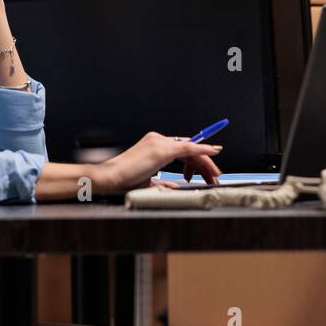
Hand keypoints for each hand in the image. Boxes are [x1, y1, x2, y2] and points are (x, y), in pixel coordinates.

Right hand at [95, 132, 221, 194]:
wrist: (110, 177)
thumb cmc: (124, 180)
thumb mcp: (147, 181)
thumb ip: (162, 182)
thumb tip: (175, 186)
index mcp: (153, 145)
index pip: (181, 150)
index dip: (196, 160)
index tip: (205, 171)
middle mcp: (157, 139)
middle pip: (189, 149)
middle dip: (204, 163)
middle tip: (214, 176)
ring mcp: (159, 142)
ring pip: (191, 149)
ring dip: (205, 162)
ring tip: (213, 176)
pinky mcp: (162, 149)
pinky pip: (188, 147)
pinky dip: (203, 149)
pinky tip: (214, 151)